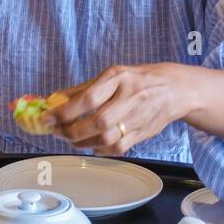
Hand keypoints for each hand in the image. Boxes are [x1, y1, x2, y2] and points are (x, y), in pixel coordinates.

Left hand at [44, 63, 191, 155]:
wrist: (176, 90)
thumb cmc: (140, 79)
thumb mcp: (113, 74)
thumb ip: (84, 88)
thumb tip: (56, 99)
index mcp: (119, 79)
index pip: (88, 98)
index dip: (64, 110)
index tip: (47, 117)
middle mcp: (129, 98)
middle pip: (96, 122)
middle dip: (71, 130)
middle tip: (57, 131)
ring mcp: (137, 118)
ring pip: (106, 139)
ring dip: (82, 142)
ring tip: (70, 138)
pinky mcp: (142, 134)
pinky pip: (116, 148)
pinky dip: (99, 149)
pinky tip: (91, 144)